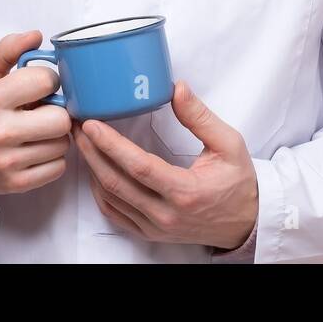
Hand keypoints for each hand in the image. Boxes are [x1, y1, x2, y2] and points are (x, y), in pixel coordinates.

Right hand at [0, 30, 72, 193]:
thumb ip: (7, 50)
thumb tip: (37, 35)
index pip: (46, 81)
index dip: (48, 80)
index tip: (39, 85)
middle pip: (60, 118)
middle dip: (56, 110)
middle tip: (43, 110)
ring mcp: (7, 162)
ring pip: (62, 143)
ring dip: (55, 135)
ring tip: (37, 129)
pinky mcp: (16, 184)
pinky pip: (58, 168)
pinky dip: (52, 158)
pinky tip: (35, 148)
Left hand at [74, 80, 258, 249]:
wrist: (247, 222)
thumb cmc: (239, 182)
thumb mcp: (229, 144)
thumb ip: (200, 117)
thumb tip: (177, 88)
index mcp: (186, 191)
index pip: (138, 166)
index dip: (110, 145)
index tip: (91, 124)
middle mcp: (167, 213)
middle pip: (116, 183)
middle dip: (91, 152)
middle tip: (76, 127)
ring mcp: (156, 227)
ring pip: (111, 199)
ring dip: (92, 170)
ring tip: (82, 143)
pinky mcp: (151, 233)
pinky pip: (116, 214)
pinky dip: (100, 193)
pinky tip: (95, 171)